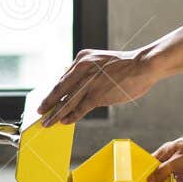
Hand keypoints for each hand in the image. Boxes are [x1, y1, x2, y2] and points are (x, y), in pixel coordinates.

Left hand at [36, 48, 160, 126]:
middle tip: (39, 112)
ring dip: (56, 114)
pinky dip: (71, 116)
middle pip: (60, 89)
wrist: (143, 65)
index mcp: (82, 59)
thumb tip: (76, 90)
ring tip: (47, 122)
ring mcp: (89, 82)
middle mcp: (82, 68)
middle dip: (48, 103)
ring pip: (67, 101)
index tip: (46, 99)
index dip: (54, 91)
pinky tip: (64, 122)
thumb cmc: (124, 66)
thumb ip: (87, 74)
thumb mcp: (101, 62)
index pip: (63, 78)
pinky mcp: (97, 94)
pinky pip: (80, 108)